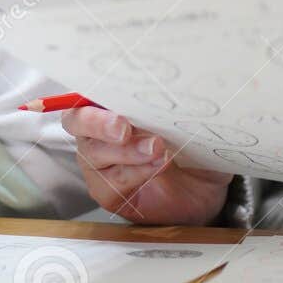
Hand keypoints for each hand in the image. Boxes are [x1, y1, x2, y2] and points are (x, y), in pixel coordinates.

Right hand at [61, 106, 231, 224]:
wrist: (205, 183)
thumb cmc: (185, 141)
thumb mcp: (177, 115)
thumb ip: (161, 103)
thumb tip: (163, 89)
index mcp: (106, 105)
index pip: (84, 91)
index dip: (90, 91)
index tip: (112, 92)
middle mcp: (95, 132)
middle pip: (77, 121)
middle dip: (99, 123)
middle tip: (123, 128)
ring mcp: (98, 165)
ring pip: (94, 154)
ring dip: (127, 151)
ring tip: (157, 148)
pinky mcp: (109, 193)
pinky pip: (112, 184)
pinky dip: (137, 173)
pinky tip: (158, 165)